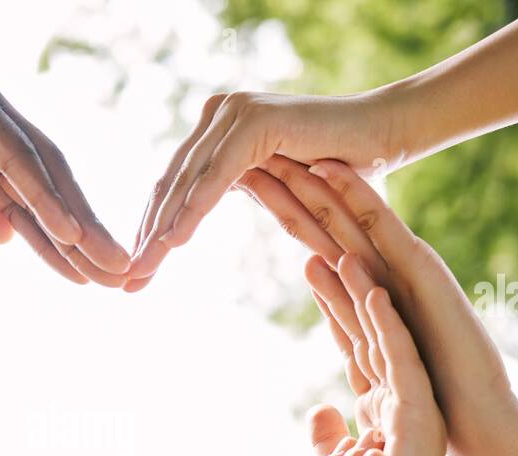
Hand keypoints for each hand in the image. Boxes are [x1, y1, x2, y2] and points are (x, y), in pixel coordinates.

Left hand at [125, 90, 399, 288]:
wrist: (387, 137)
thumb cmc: (342, 171)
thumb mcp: (275, 188)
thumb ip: (240, 192)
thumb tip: (197, 217)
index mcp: (217, 129)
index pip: (174, 185)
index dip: (153, 229)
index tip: (136, 272)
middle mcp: (219, 115)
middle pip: (172, 184)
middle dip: (149, 236)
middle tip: (130, 279)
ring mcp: (234, 113)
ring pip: (187, 181)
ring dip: (162, 229)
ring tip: (145, 268)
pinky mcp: (254, 122)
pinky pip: (217, 175)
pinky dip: (194, 210)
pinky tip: (174, 242)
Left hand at [243, 157, 514, 454]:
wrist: (486, 435)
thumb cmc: (436, 426)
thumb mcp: (375, 411)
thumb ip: (351, 397)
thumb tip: (321, 413)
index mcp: (375, 310)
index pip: (324, 262)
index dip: (291, 228)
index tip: (259, 195)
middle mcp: (393, 289)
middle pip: (336, 237)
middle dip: (302, 200)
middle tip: (266, 160)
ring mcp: (413, 288)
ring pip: (362, 235)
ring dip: (333, 200)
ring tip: (304, 162)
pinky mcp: (432, 294)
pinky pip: (393, 257)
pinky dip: (370, 230)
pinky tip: (339, 197)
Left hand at [302, 252, 449, 455]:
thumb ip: (332, 438)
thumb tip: (319, 412)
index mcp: (384, 405)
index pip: (353, 341)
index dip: (333, 302)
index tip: (310, 263)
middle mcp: (402, 396)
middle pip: (368, 327)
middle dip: (345, 283)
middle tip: (320, 242)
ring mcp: (413, 403)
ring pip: (387, 333)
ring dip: (364, 290)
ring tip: (343, 246)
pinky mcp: (419, 416)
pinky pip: (402, 358)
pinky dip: (386, 324)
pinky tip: (372, 289)